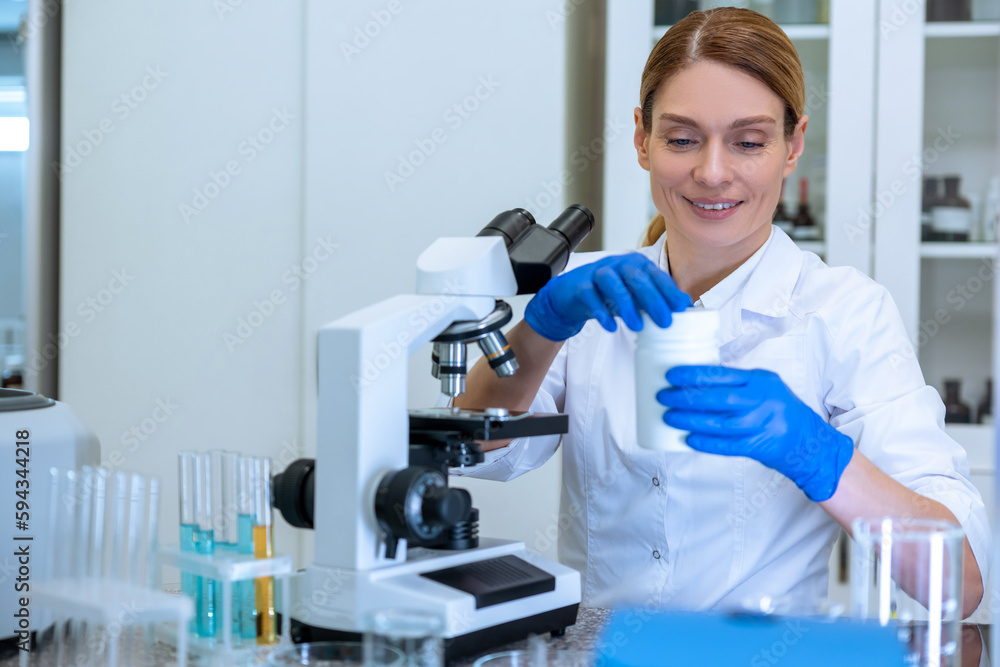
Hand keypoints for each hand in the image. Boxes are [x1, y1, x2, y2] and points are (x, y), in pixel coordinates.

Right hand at [524, 253, 691, 341]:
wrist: (573, 294)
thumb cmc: (609, 293)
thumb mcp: (635, 295)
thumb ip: (657, 298)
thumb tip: (685, 307)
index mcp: (636, 264)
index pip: (656, 275)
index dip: (669, 291)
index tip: (681, 308)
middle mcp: (618, 264)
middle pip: (636, 277)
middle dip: (653, 299)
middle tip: (665, 321)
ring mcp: (597, 272)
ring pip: (612, 283)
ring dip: (626, 305)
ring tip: (637, 326)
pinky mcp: (580, 285)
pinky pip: (591, 296)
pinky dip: (601, 312)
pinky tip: (611, 327)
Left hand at [655, 366, 853, 501]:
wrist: (808, 440)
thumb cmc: (778, 409)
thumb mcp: (763, 387)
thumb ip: (735, 384)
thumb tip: (692, 382)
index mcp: (761, 380)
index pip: (722, 374)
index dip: (694, 375)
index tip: (671, 375)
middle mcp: (763, 400)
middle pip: (719, 399)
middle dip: (687, 398)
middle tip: (663, 396)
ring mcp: (763, 424)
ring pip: (721, 423)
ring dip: (691, 420)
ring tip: (669, 417)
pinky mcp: (760, 446)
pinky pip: (728, 446)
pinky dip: (707, 443)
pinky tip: (688, 439)